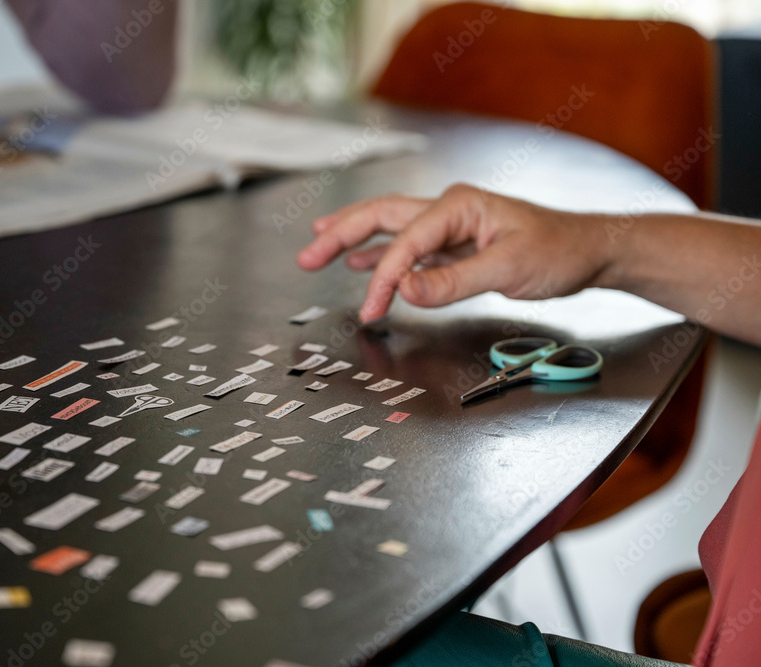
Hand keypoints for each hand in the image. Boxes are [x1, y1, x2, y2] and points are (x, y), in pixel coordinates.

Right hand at [296, 184, 611, 321]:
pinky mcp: (455, 246)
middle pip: (381, 216)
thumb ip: (452, 281)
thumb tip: (403, 290)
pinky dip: (380, 255)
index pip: (406, 242)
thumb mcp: (508, 269)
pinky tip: (359, 263)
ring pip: (389, 228)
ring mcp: (450, 226)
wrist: (590, 251)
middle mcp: (449, 209)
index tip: (372, 308)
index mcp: (459, 206)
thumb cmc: (559, 251)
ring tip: (317, 249)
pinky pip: (407, 247)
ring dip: (352, 238)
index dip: (383, 276)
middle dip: (340, 233)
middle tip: (307, 255)